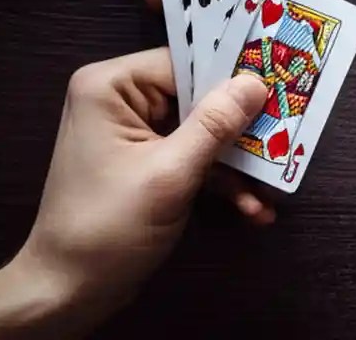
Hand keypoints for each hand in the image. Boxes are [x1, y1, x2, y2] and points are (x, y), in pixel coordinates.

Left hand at [22, 49, 268, 314]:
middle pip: (199, 96)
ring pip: (203, 130)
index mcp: (112, 86)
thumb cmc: (108, 225)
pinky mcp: (148, 164)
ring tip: (271, 188)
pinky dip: (221, 181)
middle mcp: (121, 101)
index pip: (186, 62)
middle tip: (287, 135)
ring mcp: (135, 134)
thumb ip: (215, 124)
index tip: (280, 87)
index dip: (232, 75)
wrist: (68, 292)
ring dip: (238, 163)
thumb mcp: (170, 173)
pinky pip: (194, 158)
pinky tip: (252, 208)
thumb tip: (256, 82)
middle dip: (242, 127)